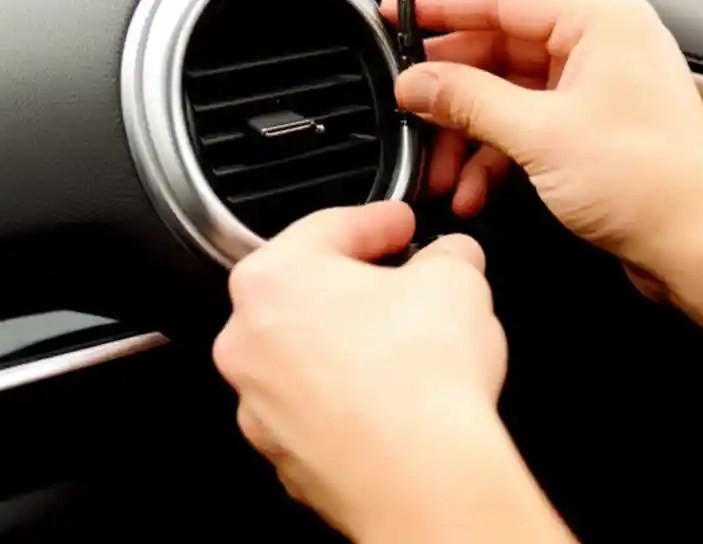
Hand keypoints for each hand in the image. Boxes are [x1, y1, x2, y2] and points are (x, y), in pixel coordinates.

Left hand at [213, 201, 510, 540]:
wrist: (421, 480)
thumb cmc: (421, 377)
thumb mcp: (454, 278)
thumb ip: (447, 254)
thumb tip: (451, 257)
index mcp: (272, 279)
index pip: (328, 228)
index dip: (378, 221)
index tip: (400, 224)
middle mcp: (248, 340)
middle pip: (308, 292)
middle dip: (360, 285)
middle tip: (410, 285)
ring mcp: (258, 403)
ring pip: (307, 353)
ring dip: (351, 344)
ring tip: (409, 348)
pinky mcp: (283, 453)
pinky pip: (317, 408)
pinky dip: (349, 399)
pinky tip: (394, 399)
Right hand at [383, 0, 702, 291]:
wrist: (699, 247)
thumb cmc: (653, 185)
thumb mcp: (538, 134)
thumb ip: (467, 100)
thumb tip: (419, 82)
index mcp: (602, 23)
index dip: (441, 7)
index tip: (396, 14)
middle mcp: (604, 48)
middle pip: (500, 50)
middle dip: (450, 90)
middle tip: (408, 103)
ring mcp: (600, 90)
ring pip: (508, 95)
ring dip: (468, 134)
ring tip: (440, 168)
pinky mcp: (595, 130)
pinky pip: (528, 126)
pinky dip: (495, 156)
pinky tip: (473, 188)